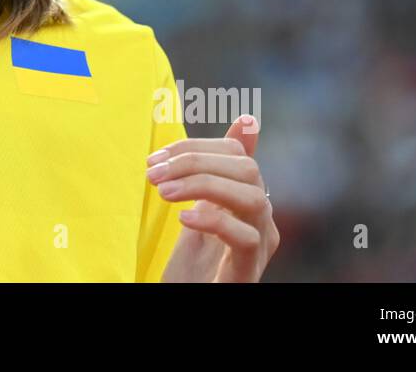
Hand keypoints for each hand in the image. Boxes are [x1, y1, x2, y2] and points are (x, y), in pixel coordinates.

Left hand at [149, 114, 278, 281]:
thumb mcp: (201, 206)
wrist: (193, 295)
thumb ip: (213, 169)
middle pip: (248, 170)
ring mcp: (260, 244)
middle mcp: (262, 218)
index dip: (194, 148)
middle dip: (196, 163)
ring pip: (251, 199)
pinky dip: (213, 222)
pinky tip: (183, 218)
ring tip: (164, 193)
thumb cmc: (196, 260)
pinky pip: (245, 238)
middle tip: (153, 174)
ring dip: (202, 186)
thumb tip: (247, 121)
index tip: (156, 157)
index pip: (235, 153)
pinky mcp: (248, 270)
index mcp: (249, 197)